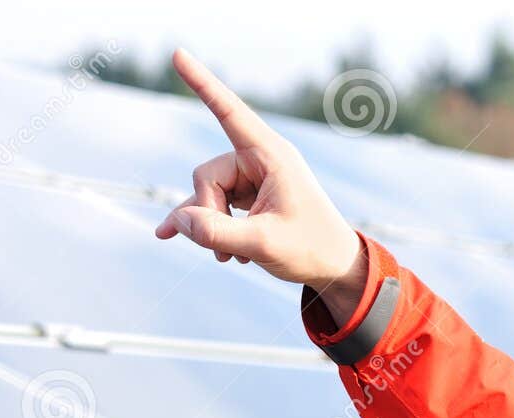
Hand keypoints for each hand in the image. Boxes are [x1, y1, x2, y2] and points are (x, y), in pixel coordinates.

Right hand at [154, 49, 367, 321]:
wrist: (335, 267)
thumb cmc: (311, 250)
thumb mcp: (262, 245)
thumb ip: (217, 233)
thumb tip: (178, 221)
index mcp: (271, 156)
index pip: (229, 112)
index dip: (201, 83)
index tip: (178, 54)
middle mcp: (260, 160)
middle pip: (206, 175)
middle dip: (208, 212)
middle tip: (227, 250)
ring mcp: (253, 177)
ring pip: (206, 192)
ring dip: (210, 226)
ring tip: (227, 258)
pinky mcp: (248, 196)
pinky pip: (212, 205)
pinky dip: (206, 227)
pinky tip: (179, 238)